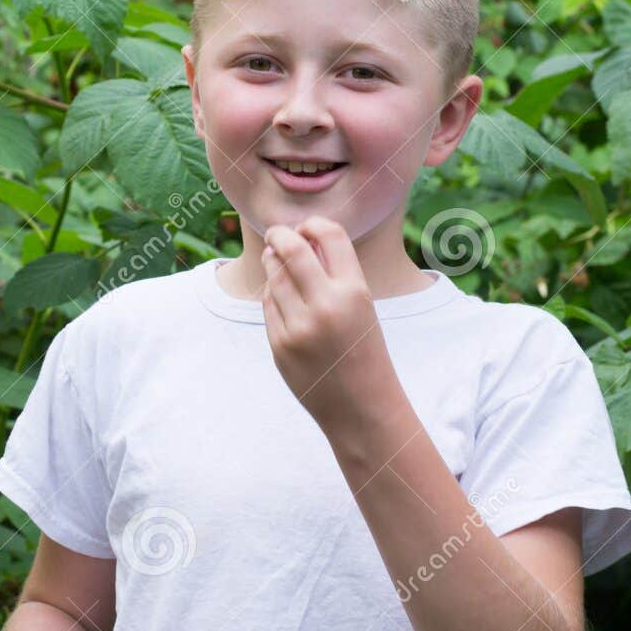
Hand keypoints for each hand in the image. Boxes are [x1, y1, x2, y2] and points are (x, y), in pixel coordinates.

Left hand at [260, 216, 398, 434]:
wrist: (360, 406)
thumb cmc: (362, 350)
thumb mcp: (361, 307)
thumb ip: (335, 273)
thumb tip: (296, 237)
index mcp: (355, 292)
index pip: (329, 234)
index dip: (312, 224)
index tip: (304, 228)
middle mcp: (326, 306)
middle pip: (291, 249)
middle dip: (279, 234)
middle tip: (276, 234)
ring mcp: (299, 327)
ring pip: (274, 277)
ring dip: (273, 264)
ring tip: (278, 263)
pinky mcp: (280, 345)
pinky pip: (268, 305)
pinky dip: (272, 295)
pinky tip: (283, 299)